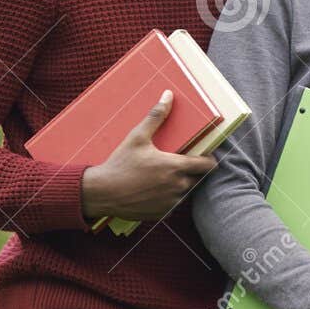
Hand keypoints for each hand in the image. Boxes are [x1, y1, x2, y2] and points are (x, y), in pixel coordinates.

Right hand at [80, 90, 217, 220]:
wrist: (101, 192)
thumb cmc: (120, 163)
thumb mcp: (137, 137)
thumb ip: (156, 117)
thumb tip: (168, 95)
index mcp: (175, 166)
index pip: (208, 165)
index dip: (208, 160)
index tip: (201, 156)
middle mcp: (178, 186)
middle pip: (198, 178)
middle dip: (192, 171)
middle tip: (177, 164)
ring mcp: (171, 201)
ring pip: (186, 191)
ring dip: (181, 184)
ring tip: (163, 176)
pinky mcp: (163, 213)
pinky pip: (174, 203)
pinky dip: (169, 196)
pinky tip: (154, 189)